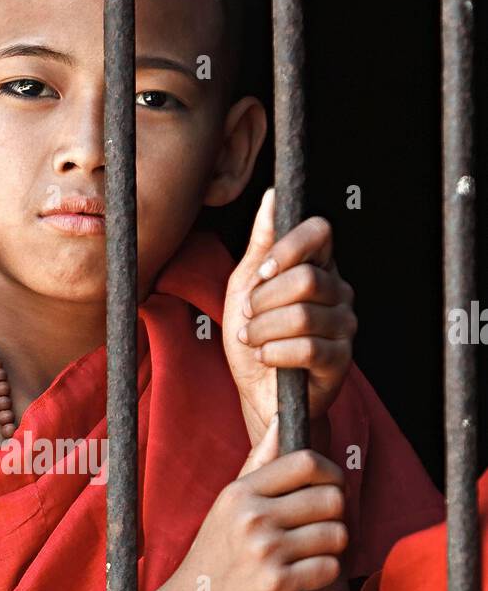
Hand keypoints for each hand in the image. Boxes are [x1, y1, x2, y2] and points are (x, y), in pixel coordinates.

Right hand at [161, 415, 347, 590]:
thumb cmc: (211, 562)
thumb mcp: (225, 509)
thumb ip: (257, 466)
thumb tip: (281, 423)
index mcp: (240, 493)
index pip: (306, 462)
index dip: (331, 474)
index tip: (331, 490)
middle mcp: (252, 516)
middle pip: (331, 497)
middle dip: (337, 517)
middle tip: (324, 532)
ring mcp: (264, 551)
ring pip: (337, 535)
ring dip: (333, 550)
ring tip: (310, 558)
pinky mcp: (276, 585)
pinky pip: (329, 569)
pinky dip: (324, 577)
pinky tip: (303, 582)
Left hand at [222, 189, 356, 444]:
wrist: (257, 393)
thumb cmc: (253, 338)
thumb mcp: (246, 286)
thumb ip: (261, 244)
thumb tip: (273, 196)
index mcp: (318, 267)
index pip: (320, 232)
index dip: (287, 249)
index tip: (260, 273)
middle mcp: (339, 292)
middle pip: (305, 279)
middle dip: (264, 300)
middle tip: (249, 317)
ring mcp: (345, 326)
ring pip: (302, 316)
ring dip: (263, 330)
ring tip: (253, 340)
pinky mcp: (341, 360)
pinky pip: (306, 349)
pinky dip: (274, 354)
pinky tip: (266, 358)